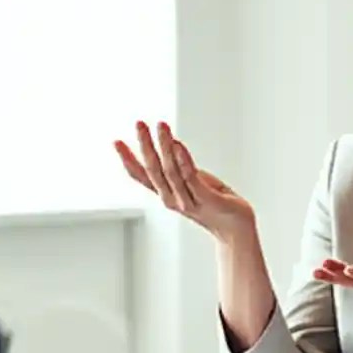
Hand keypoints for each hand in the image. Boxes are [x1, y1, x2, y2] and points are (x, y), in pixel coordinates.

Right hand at [114, 121, 254, 241]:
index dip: (128, 160)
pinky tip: (178, 144)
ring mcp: (189, 200)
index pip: (142, 176)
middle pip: (153, 169)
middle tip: (139, 124)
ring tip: (161, 126)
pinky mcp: (206, 199)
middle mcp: (173, 199)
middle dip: (145, 145)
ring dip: (165, 146)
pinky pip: (191, 178)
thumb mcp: (191, 184)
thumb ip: (178, 169)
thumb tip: (170, 143)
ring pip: (171, 171)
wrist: (236, 228)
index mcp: (167, 194)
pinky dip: (183, 160)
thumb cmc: (214, 203)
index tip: (116, 141)